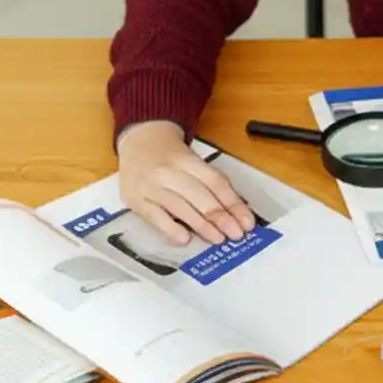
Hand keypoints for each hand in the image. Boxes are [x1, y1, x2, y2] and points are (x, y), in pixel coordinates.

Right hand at [116, 121, 255, 244]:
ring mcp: (151, 186)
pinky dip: (171, 228)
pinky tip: (185, 239)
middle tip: (236, 234)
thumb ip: (209, 182)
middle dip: (220, 217)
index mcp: (187, 160)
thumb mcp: (191, 161)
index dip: (233, 203)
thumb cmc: (170, 157)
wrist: (137, 143)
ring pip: (179, 207)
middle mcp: (169, 171)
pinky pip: (155, 217)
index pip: (214, 182)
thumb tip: (235, 213)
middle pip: (199, 195)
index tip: (247, 222)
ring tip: (218, 239)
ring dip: (201, 225)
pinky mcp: (136, 200)